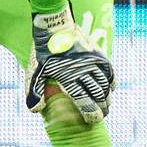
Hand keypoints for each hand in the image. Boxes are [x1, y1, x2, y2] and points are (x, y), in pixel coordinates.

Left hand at [25, 4, 114, 123]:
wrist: (54, 26)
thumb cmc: (43, 51)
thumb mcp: (34, 71)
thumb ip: (34, 92)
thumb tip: (36, 111)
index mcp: (67, 77)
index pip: (84, 100)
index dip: (91, 113)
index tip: (93, 120)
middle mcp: (83, 71)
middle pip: (98, 95)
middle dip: (102, 108)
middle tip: (101, 116)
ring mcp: (92, 62)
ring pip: (106, 85)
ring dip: (107, 98)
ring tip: (106, 106)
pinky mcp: (98, 54)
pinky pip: (110, 72)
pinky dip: (112, 82)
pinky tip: (111, 89)